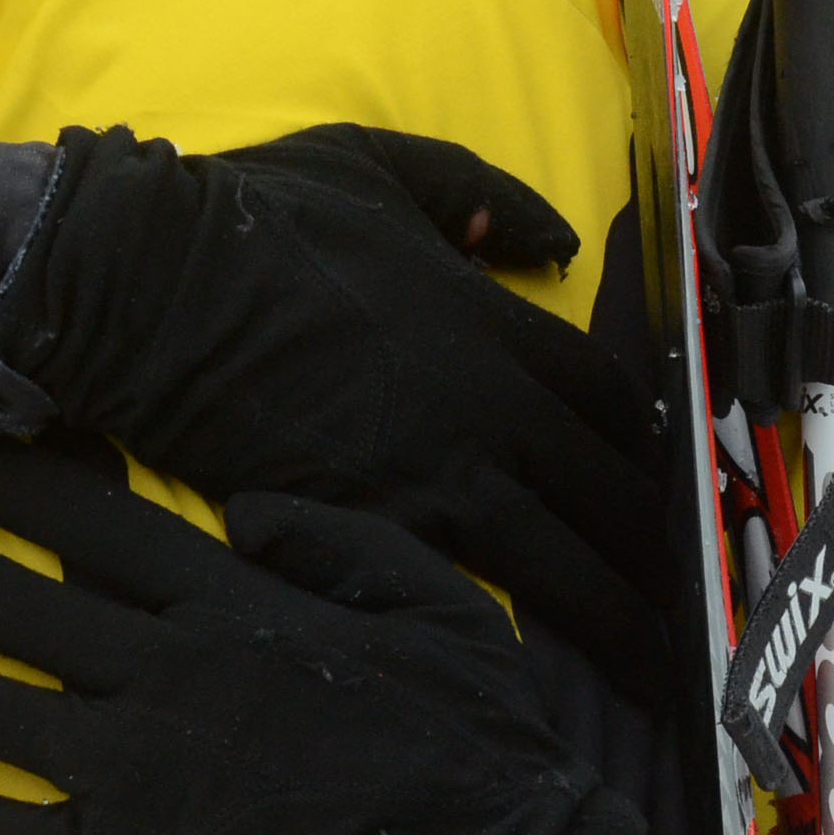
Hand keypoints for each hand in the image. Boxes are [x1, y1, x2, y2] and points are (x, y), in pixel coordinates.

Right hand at [0, 125, 668, 700]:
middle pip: (609, 495)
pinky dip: (502, 631)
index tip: (664, 478)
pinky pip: (459, 593)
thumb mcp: (380, 165)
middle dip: (657, 550)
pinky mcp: (362, 531)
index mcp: (491, 324)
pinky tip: (531, 669)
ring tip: (657, 666)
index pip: (610, 399)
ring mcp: (425, 479)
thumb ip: (479, 195)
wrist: (140, 287)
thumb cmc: (254, 217)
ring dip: (616, 616)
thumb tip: (552, 238)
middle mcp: (481, 411)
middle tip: (693, 598)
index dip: (646, 443)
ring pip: (557, 565)